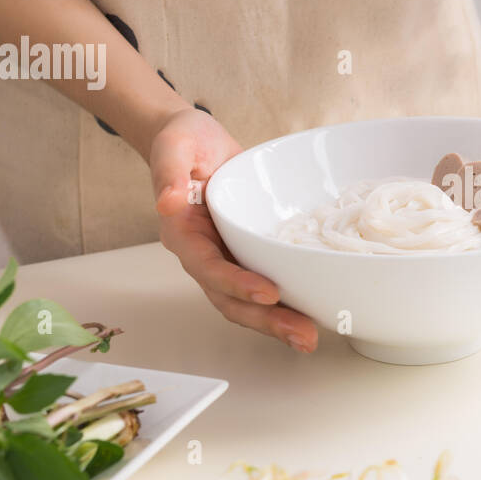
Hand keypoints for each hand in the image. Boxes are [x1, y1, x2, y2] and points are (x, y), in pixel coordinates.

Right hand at [150, 109, 317, 351]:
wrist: (195, 142)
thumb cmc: (183, 142)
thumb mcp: (174, 146)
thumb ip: (169, 173)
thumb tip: (167, 202)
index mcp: (183, 235)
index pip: (208, 268)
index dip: (237, 284)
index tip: (268, 294)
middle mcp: (204, 255)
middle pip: (231, 299)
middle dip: (266, 321)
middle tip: (303, 335)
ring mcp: (226, 258)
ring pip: (248, 302)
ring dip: (278, 323)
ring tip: (310, 338)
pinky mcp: (246, 254)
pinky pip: (264, 286)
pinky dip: (286, 304)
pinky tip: (314, 313)